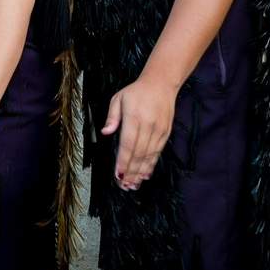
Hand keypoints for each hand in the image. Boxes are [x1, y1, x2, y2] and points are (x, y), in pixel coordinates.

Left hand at [101, 75, 176, 190]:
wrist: (161, 84)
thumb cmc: (137, 92)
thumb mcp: (118, 98)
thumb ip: (112, 117)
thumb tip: (105, 132)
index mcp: (134, 117)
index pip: (128, 144)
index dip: (123, 161)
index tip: (118, 175)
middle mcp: (148, 125)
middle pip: (138, 153)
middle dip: (130, 172)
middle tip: (124, 186)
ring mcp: (158, 130)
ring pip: (148, 156)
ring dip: (140, 172)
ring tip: (133, 185)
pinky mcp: (165, 133)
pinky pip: (157, 152)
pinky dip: (151, 165)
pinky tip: (145, 175)